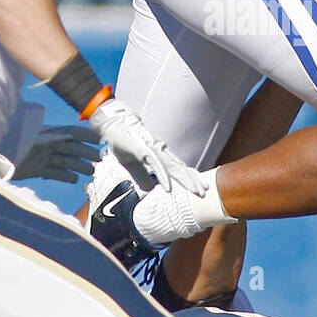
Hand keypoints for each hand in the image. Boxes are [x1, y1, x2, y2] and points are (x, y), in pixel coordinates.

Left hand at [13, 125, 98, 182]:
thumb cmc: (6, 141)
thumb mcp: (21, 130)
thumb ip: (33, 120)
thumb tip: (41, 108)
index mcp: (44, 133)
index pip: (69, 133)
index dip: (85, 135)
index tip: (100, 139)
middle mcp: (44, 144)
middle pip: (70, 148)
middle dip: (86, 153)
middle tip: (100, 160)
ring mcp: (40, 157)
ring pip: (64, 161)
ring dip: (78, 166)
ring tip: (91, 172)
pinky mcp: (34, 169)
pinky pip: (53, 173)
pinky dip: (64, 176)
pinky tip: (74, 180)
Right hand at [88, 97, 207, 196]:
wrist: (111, 124)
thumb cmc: (122, 141)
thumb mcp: (131, 165)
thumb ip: (141, 176)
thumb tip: (150, 189)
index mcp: (158, 155)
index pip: (178, 167)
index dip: (190, 177)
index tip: (201, 187)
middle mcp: (160, 152)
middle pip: (179, 168)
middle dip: (193, 180)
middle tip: (205, 192)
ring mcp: (152, 150)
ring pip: (173, 168)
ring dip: (185, 180)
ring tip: (196, 191)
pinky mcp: (142, 150)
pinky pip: (155, 165)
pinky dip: (163, 177)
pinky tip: (168, 188)